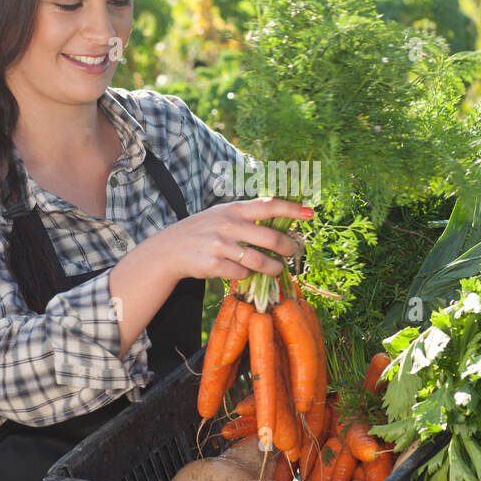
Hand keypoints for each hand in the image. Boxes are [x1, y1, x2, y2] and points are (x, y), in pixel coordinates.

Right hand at [145, 196, 312, 286]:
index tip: (311, 213)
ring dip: (274, 268)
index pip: (269, 205)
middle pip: (272, 238)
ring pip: (260, 261)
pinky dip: (247, 276)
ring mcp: (221, 245)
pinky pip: (242, 274)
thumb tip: (281, 221)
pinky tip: (244, 272)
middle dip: (288, 248)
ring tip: (276, 270)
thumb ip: (248, 216)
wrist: (170, 249)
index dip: (293, 209)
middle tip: (292, 252)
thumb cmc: (203, 230)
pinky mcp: (214, 265)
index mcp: (235, 209)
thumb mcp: (223, 214)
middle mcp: (229, 225)